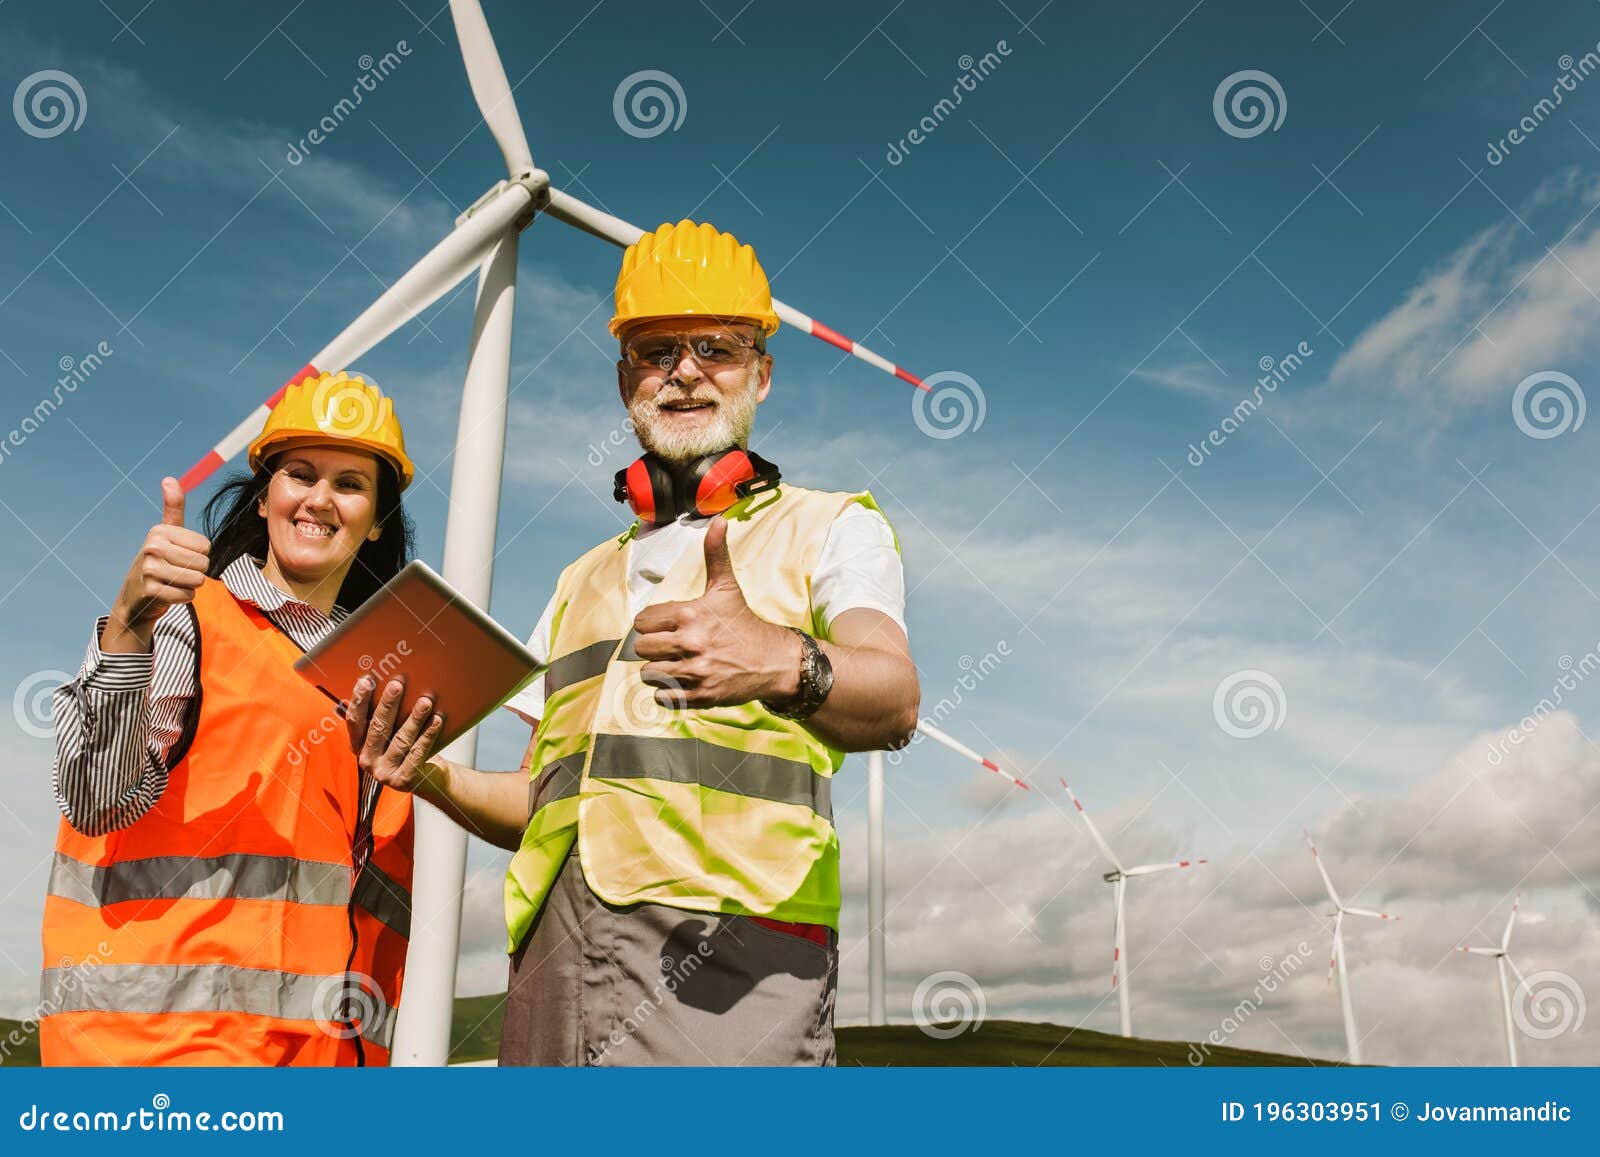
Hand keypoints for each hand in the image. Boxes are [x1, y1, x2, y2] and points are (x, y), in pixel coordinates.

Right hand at [104, 477, 211, 650]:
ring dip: (191, 585)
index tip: (180, 556)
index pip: (206, 546)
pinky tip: (168, 593)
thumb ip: (173, 508)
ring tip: (173, 581)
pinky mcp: (151, 590)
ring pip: (198, 580)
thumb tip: (169, 479)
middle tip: (177, 571)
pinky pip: (187, 595)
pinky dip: (183, 598)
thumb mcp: (166, 533)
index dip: (199, 554)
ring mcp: (150, 569)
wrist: (136, 596)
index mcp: (159, 531)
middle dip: (196, 571)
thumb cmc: (159, 561)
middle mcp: (153, 547)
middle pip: (203, 563)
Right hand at [345, 675, 446, 793]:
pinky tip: (436, 720)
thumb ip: (379, 714)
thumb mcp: (389, 732)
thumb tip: (374, 682)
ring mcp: (384, 773)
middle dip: (388, 705)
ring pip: (400, 741)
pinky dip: (428, 735)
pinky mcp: (403, 780)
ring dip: (414, 719)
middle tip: (397, 685)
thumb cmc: (406, 747)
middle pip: (378, 728)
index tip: (365, 681)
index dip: (359, 701)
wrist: (427, 777)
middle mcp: (367, 761)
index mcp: (358, 745)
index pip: (355, 721)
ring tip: (425, 702)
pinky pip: (417, 754)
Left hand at [631, 516, 801, 708]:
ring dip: (658, 670)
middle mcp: (690, 643)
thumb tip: (718, 520)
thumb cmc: (743, 622)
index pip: (642, 622)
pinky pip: (661, 697)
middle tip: (671, 646)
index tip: (668, 626)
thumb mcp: (727, 588)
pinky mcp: (699, 695)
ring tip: (676, 663)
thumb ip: (715, 554)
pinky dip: (667, 692)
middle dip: (653, 647)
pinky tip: (683, 680)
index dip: (652, 624)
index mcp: (690, 614)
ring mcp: (694, 671)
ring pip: (648, 673)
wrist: (772, 660)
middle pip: (641, 648)